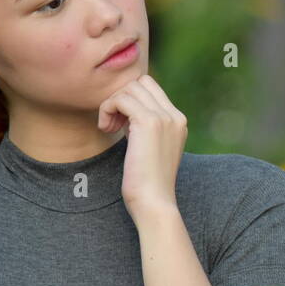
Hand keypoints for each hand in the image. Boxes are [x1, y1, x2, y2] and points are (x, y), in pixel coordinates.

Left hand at [97, 73, 186, 223]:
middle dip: (120, 99)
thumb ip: (146, 127)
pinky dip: (107, 109)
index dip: (130, 99)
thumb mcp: (151, 149)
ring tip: (109, 128)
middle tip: (113, 125)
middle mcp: (175, 116)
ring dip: (112, 104)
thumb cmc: (148, 183)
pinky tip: (106, 129)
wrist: (154, 202)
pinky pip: (120, 98)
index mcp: (178, 121)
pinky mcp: (149, 122)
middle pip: (139, 83)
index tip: (121, 123)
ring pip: (129, 88)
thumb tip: (124, 108)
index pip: (151, 88)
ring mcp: (164, 117)